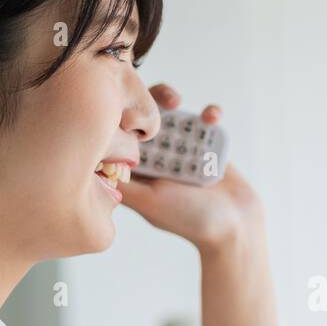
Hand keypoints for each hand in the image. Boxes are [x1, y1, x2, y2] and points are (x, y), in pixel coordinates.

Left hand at [118, 84, 263, 253]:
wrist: (236, 227)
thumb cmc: (190, 220)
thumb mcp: (148, 201)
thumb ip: (122, 181)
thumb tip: (91, 156)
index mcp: (139, 168)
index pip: (120, 134)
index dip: (116, 116)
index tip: (122, 110)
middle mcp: (158, 156)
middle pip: (142, 116)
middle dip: (144, 102)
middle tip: (146, 101)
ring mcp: (182, 147)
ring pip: (170, 112)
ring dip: (170, 98)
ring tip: (176, 101)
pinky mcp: (208, 143)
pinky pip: (205, 120)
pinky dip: (209, 114)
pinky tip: (211, 117)